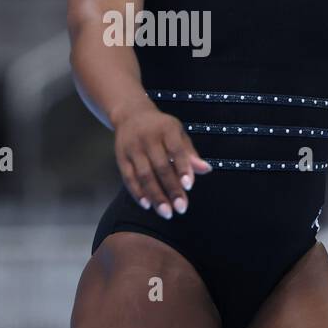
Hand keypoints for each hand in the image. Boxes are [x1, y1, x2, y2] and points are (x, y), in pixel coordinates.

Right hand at [113, 104, 211, 218]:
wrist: (131, 114)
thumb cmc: (161, 128)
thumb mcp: (178, 134)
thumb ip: (190, 154)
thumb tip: (206, 170)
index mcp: (166, 129)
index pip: (176, 150)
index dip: (183, 168)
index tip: (188, 186)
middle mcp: (148, 137)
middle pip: (160, 166)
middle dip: (171, 189)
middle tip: (181, 208)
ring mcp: (132, 148)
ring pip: (144, 175)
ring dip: (155, 195)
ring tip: (166, 212)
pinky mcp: (120, 157)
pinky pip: (128, 177)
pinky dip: (137, 192)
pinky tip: (147, 205)